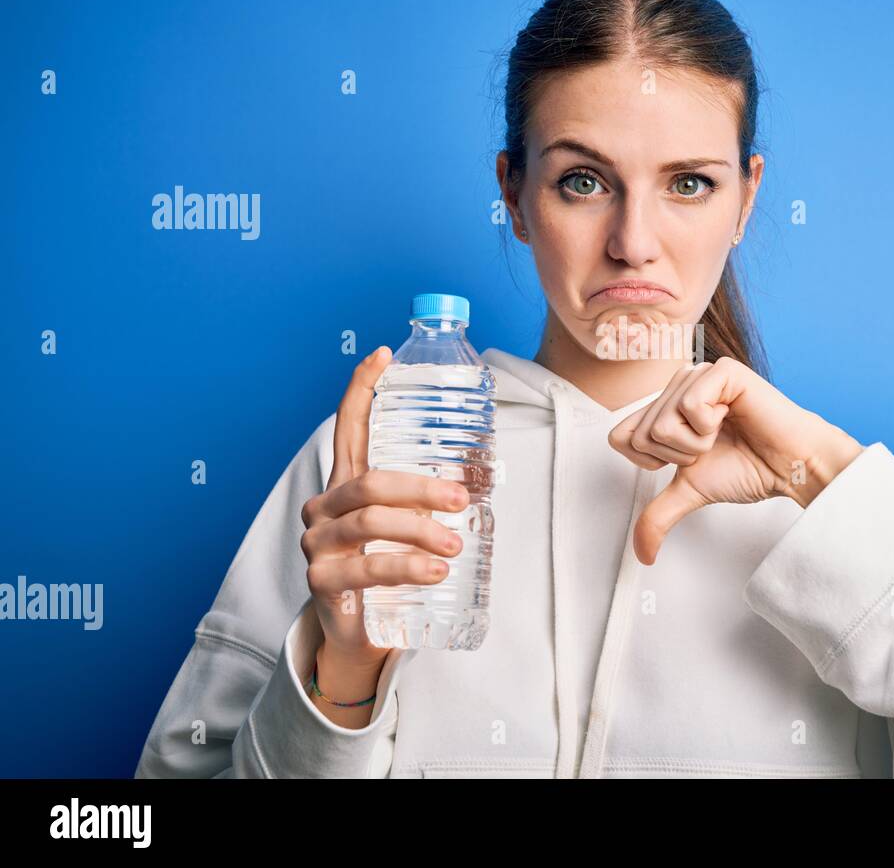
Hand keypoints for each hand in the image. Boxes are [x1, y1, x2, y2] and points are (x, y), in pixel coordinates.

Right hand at [299, 346, 469, 665]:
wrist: (359, 633)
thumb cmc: (389, 568)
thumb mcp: (407, 528)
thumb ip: (428, 501)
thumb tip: (481, 476)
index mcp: (347, 484)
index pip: (349, 428)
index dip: (361, 389)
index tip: (382, 355)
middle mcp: (325, 506)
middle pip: (372, 482)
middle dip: (422, 487)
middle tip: (462, 499)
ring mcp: (318, 542)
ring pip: (371, 523)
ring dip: (420, 532)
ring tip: (454, 546)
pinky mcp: (321, 580)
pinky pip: (366, 567)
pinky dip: (405, 568)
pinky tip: (434, 572)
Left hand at [608, 357, 863, 564]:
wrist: (789, 465)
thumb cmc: (749, 468)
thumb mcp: (690, 491)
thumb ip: (658, 516)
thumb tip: (643, 554)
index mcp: (666, 406)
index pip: (620, 437)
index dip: (652, 461)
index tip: (688, 460)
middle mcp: (678, 385)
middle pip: (641, 434)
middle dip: (678, 456)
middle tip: (712, 448)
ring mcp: (698, 374)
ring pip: (662, 423)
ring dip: (696, 444)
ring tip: (724, 435)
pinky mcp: (721, 369)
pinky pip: (689, 405)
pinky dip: (710, 427)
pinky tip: (732, 420)